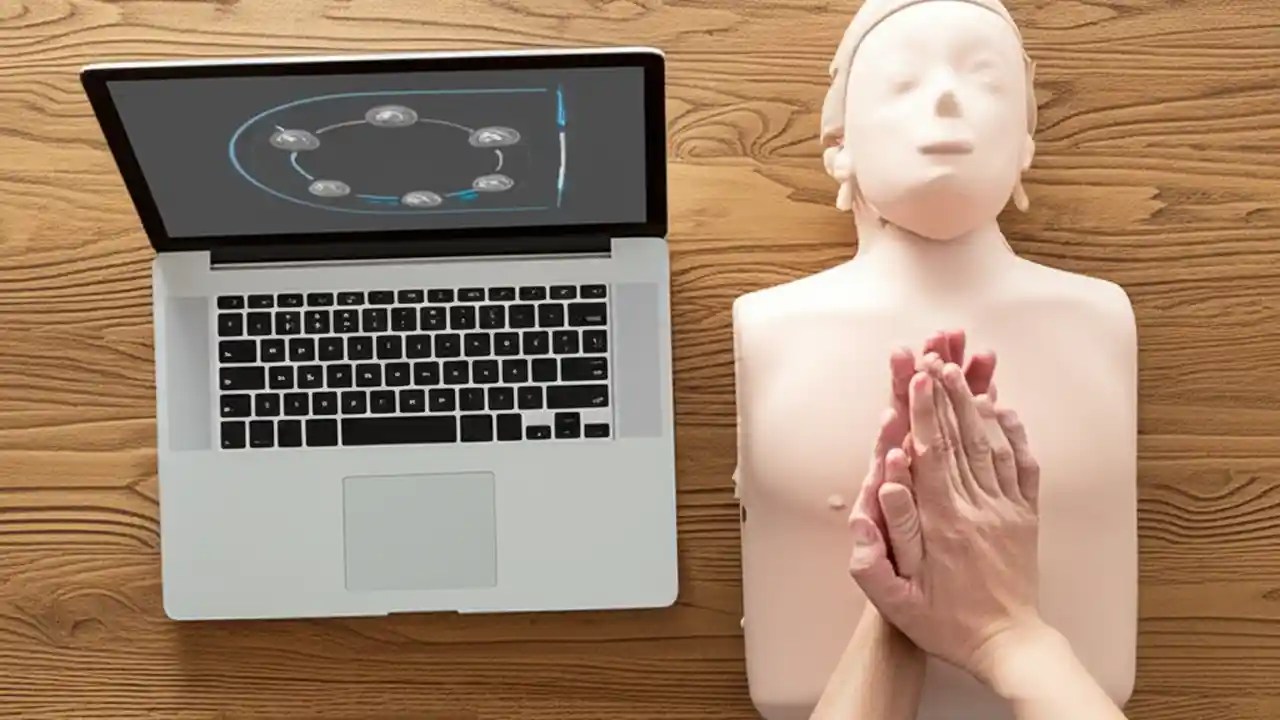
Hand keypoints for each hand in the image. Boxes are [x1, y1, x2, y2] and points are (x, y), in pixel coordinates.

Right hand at [847, 361, 1042, 684]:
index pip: (930, 454)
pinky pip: (1022, 468)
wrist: (1008, 644)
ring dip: (972, 404)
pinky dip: (1014, 434)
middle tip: (935, 357)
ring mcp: (1005, 509)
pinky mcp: (1025, 517)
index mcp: (944, 523)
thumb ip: (888, 542)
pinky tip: (1004, 409)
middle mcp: (977, 508)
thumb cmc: (947, 624)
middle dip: (945, 394)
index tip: (917, 378)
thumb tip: (885, 485)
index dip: (923, 412)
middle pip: (958, 438)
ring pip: (987, 445)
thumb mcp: (900, 596)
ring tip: (960, 370)